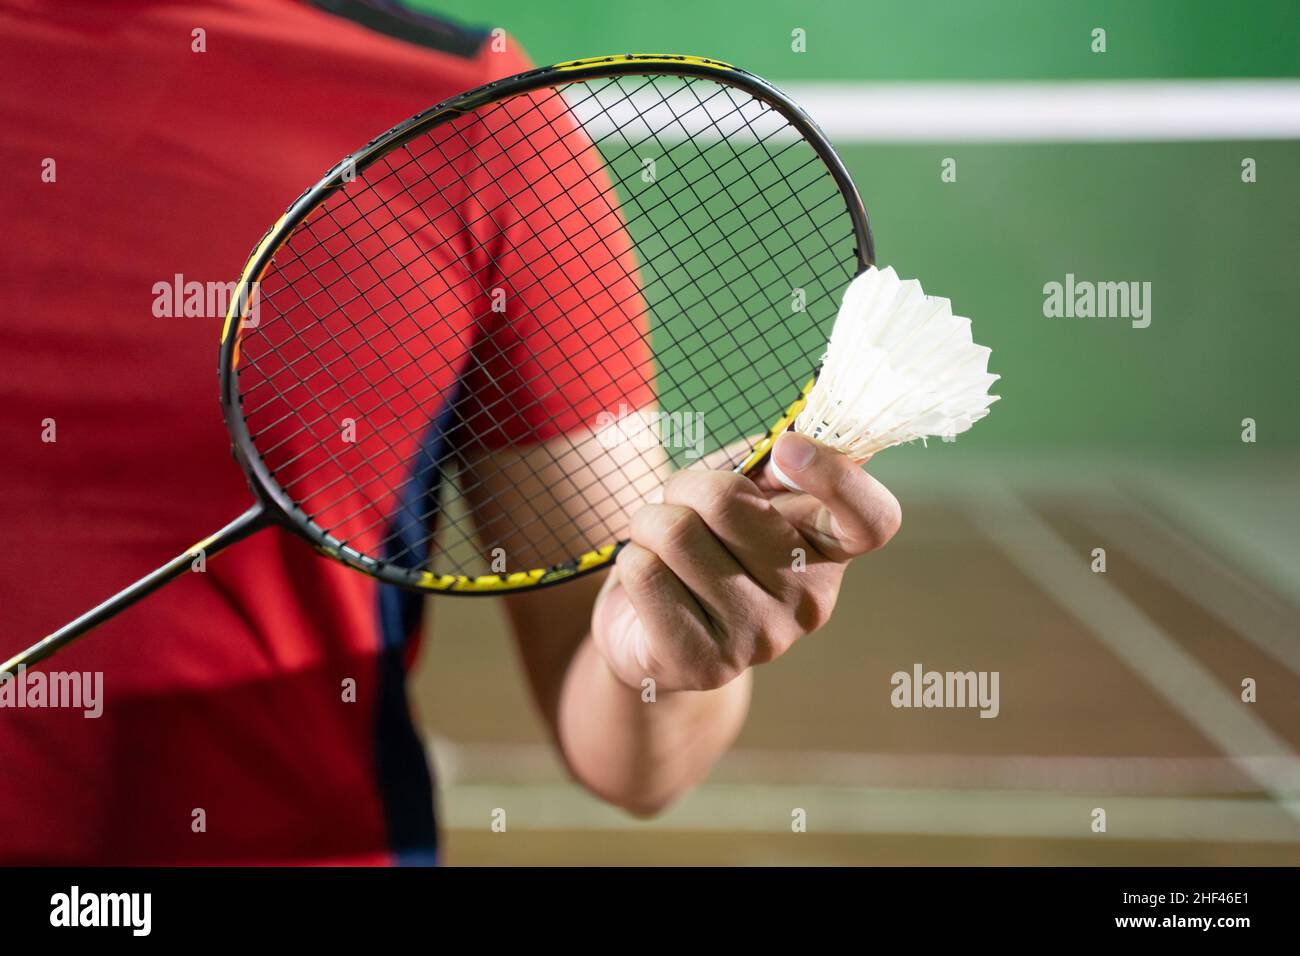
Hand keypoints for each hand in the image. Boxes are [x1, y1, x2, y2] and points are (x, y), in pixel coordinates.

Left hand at [591, 431, 901, 691]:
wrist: (648, 630)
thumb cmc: (701, 542)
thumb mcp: (739, 490)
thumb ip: (766, 462)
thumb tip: (792, 441)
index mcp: (830, 549)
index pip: (873, 519)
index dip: (836, 476)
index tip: (786, 447)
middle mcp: (810, 600)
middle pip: (725, 500)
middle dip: (681, 486)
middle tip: (678, 508)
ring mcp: (762, 639)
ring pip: (674, 533)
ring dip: (647, 525)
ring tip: (658, 548)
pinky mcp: (706, 665)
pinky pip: (645, 573)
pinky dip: (632, 560)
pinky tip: (647, 585)